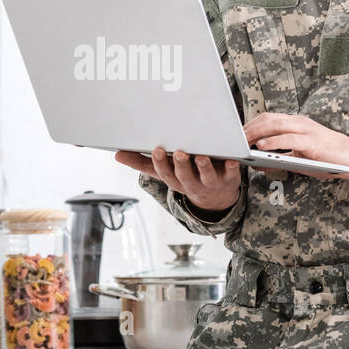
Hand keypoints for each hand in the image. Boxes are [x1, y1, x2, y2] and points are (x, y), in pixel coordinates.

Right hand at [113, 147, 241, 212]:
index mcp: (175, 180)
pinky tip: (231, 160)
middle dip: (181, 165)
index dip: (161, 163)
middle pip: (184, 176)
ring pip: (206, 176)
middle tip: (179, 153)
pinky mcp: (229, 179)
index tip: (157, 150)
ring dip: (204, 166)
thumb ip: (141, 163)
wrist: (216, 198)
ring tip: (201, 156)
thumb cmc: (186, 178)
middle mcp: (192, 183)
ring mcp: (211, 182)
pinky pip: (231, 174)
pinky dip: (232, 168)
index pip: (165, 173)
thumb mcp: (164, 173)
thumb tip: (117, 154)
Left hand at [243, 112, 348, 179]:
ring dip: (257, 133)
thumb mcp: (298, 159)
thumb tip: (256, 164)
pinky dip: (273, 141)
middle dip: (249, 128)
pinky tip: (262, 146)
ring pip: (276, 125)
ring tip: (242, 142)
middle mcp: (300, 123)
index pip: (268, 119)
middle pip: (268, 119)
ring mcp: (307, 130)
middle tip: (233, 138)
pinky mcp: (313, 142)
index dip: (250, 125)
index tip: (235, 134)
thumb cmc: (326, 158)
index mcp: (296, 124)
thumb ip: (278, 159)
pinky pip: (289, 139)